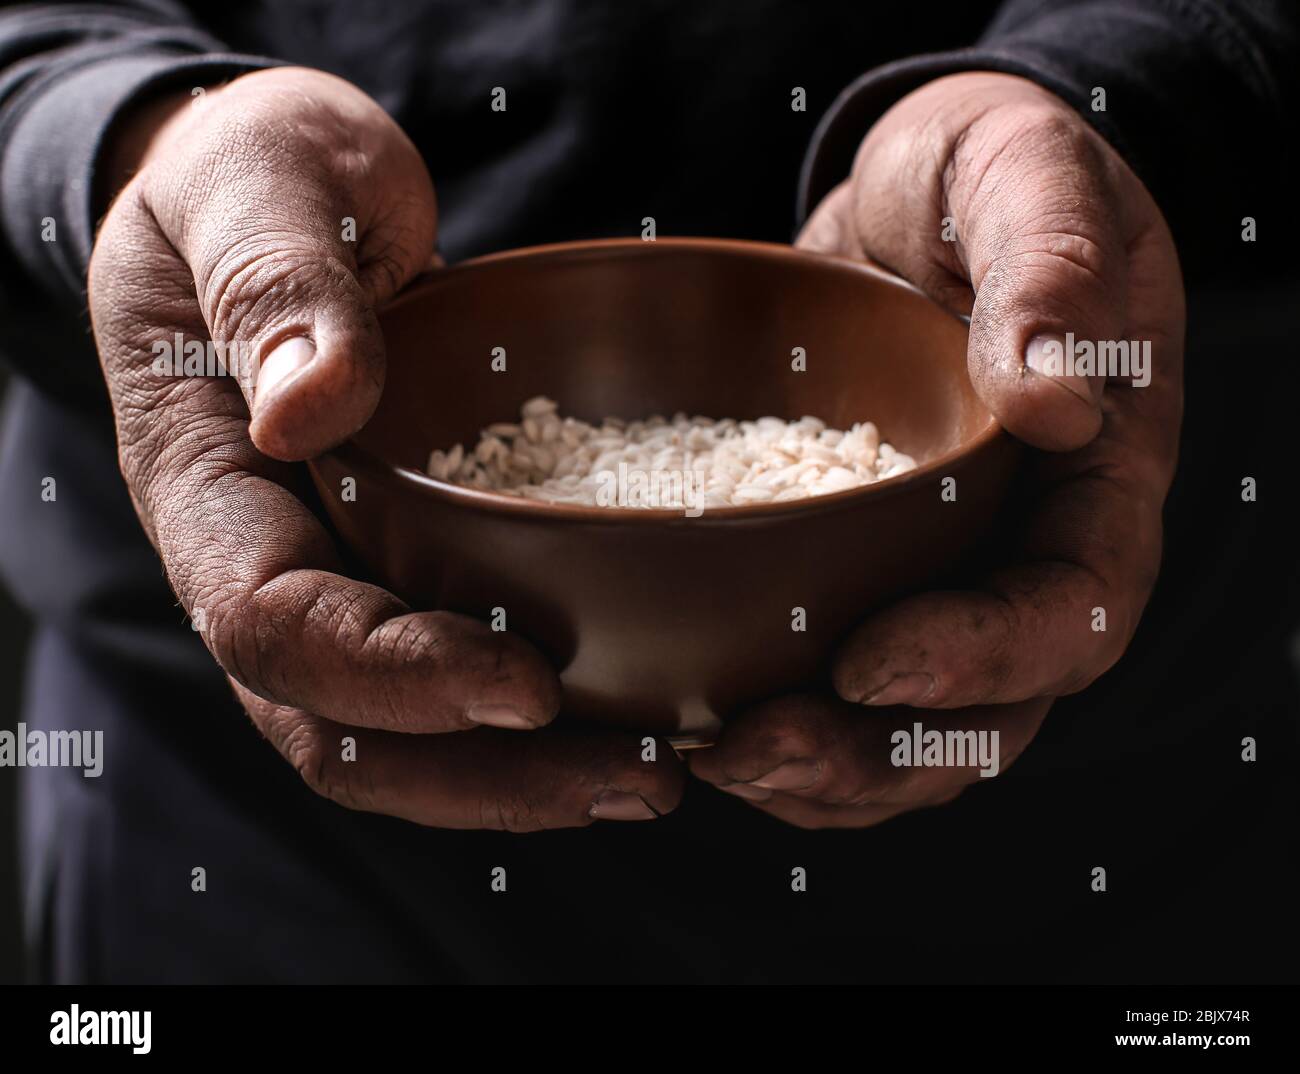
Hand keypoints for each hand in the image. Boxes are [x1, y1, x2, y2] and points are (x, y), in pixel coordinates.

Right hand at [89, 67, 682, 827]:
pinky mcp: (410, 564)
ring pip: (408, 731)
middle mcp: (269, 557)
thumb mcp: (256, 181)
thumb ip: (273, 279)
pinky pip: (459, 667)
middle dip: (488, 777)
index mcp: (207, 486)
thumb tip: (311, 402)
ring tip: (661, 775)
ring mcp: (341, 573)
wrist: (282, 196)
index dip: (393, 676)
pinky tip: (640, 709)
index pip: (275, 626)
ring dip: (528, 777)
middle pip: (349, 728)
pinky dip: (542, 717)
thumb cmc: (255, 175)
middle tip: (640, 781)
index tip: (525, 687)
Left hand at [692, 72, 1183, 826]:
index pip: (1070, 608)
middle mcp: (1022, 549)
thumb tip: (1058, 398)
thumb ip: (1053, 269)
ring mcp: (938, 571)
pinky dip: (776, 720)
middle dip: (875, 754)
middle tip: (755, 751)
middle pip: (987, 710)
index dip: (981, 660)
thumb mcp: (1028, 177)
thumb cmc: (990, 176)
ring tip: (711, 759)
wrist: (918, 195)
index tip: (867, 664)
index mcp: (1096, 479)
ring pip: (905, 723)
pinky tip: (696, 721)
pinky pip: (833, 680)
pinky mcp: (857, 569)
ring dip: (815, 768)